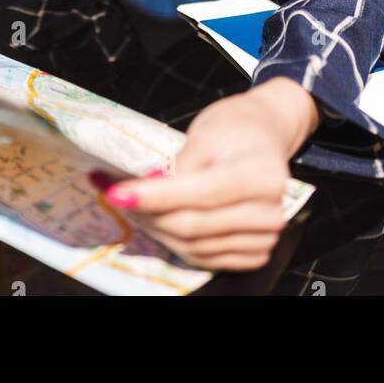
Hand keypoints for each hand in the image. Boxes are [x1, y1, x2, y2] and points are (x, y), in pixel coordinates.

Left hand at [94, 78, 319, 271]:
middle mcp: (268, 212)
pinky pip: (205, 256)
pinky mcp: (254, 251)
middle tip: (115, 195)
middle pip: (193, 225)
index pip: (199, 193)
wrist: (265, 135)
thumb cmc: (236, 126)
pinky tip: (157, 221)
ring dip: (156, 228)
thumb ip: (180, 166)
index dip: (155, 196)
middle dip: (147, 212)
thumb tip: (146, 191)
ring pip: (194, 246)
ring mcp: (264, 236)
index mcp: (261, 175)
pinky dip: (175, 242)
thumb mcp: (206, 132)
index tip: (117, 192)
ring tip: (133, 206)